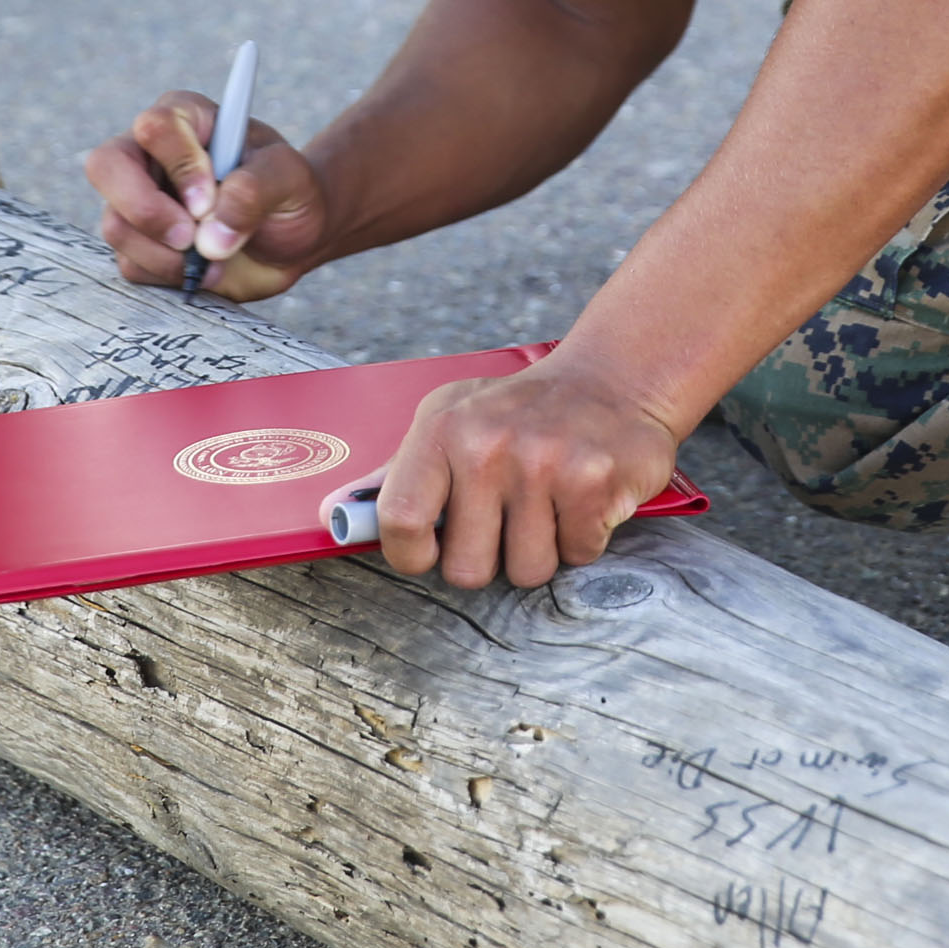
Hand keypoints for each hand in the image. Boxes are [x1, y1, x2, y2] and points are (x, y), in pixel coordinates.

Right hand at [84, 88, 329, 299]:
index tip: (209, 202)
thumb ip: (255, 191)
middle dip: (145, 210)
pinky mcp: (140, 243)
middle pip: (106, 166)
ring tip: (216, 258)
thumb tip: (210, 235)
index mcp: (188, 119)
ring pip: (117, 224)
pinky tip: (206, 270)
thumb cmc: (290, 194)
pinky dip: (168, 274)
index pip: (156, 126)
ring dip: (166, 253)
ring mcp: (139, 199)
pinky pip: (130, 263)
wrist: (294, 237)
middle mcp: (152, 154)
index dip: (179, 166)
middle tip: (188, 238)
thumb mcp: (290, 179)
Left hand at [374, 352, 682, 588]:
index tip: (432, 553)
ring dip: (541, 550)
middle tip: (508, 519)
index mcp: (443, 431)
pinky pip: (578, 556)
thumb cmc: (518, 410)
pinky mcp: (596, 482)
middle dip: (490, 557)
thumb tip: (333, 516)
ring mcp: (544, 464)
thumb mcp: (450, 419)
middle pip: (467, 569)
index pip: (400, 520)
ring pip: (527, 570)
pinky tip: (582, 498)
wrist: (614, 377)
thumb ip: (398, 473)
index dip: (412, 554)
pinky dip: (584, 538)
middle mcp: (488, 446)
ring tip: (548, 504)